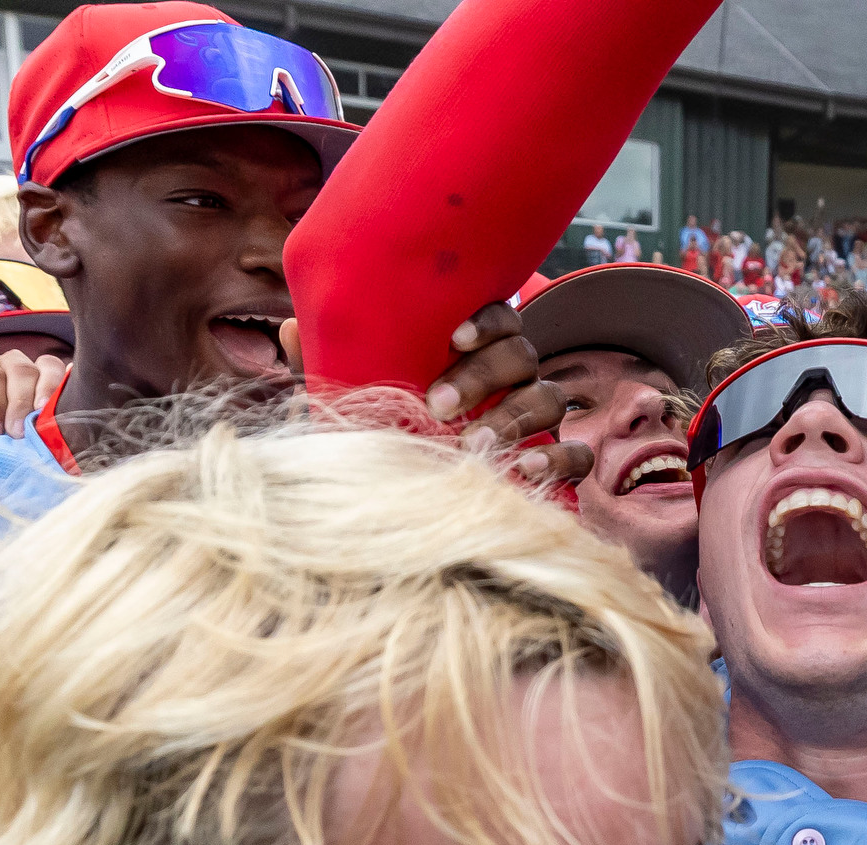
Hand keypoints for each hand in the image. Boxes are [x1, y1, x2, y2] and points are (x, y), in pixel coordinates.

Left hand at [276, 306, 592, 486]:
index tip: (452, 337)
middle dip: (482, 376)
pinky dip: (557, 457)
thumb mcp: (355, 399)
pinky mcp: (557, 466)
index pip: (500, 315)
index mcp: (475, 351)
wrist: (422, 507)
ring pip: (550, 397)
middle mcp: (514, 377)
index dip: (486, 319)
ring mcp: (539, 419)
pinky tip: (525, 470)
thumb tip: (291, 327)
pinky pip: (576, 454)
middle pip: (522, 354)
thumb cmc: (393, 435)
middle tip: (436, 406)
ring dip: (513, 417)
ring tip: (472, 447)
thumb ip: (327, 364)